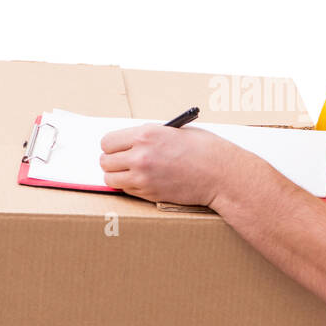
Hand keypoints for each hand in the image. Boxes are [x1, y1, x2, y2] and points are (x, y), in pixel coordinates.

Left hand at [98, 123, 239, 206]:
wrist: (220, 174)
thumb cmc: (204, 150)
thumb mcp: (174, 132)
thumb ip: (150, 136)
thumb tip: (131, 142)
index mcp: (146, 134)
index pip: (107, 142)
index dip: (112, 145)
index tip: (117, 148)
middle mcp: (140, 155)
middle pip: (105, 161)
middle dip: (112, 161)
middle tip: (122, 161)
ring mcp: (143, 177)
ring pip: (111, 179)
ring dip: (118, 176)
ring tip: (130, 173)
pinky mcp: (149, 194)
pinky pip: (126, 191)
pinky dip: (130, 187)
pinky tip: (144, 181)